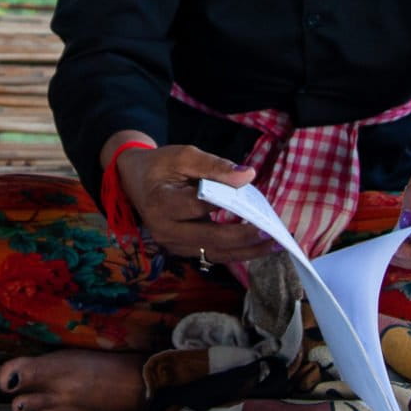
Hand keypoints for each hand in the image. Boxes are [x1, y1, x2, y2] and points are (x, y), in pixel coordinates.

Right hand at [113, 141, 269, 263]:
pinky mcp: (182, 249)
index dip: (227, 204)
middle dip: (244, 237)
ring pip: (214, 253)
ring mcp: (172, 244)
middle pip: (210, 239)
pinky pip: (212, 254)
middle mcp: (164, 230)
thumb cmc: (161, 165)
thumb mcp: (184, 156)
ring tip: (274, 245)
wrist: (135, 181)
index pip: (199, 206)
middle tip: (272, 232)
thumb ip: (215, 166)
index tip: (255, 202)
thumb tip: (247, 176)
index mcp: (160, 203)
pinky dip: (236, 251)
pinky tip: (258, 246)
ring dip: (246, 251)